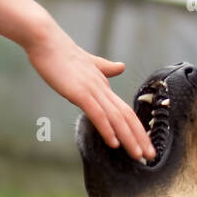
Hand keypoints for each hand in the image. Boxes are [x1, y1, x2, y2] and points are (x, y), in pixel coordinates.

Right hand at [23, 16, 155, 161]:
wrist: (46, 40)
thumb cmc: (61, 53)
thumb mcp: (87, 63)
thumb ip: (105, 68)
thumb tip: (121, 67)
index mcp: (104, 85)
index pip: (125, 111)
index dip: (137, 129)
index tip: (145, 145)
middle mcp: (102, 88)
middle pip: (126, 116)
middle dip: (140, 138)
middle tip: (150, 156)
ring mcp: (92, 90)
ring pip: (116, 117)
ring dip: (128, 138)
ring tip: (138, 154)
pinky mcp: (79, 92)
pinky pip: (97, 113)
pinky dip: (107, 129)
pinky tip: (114, 143)